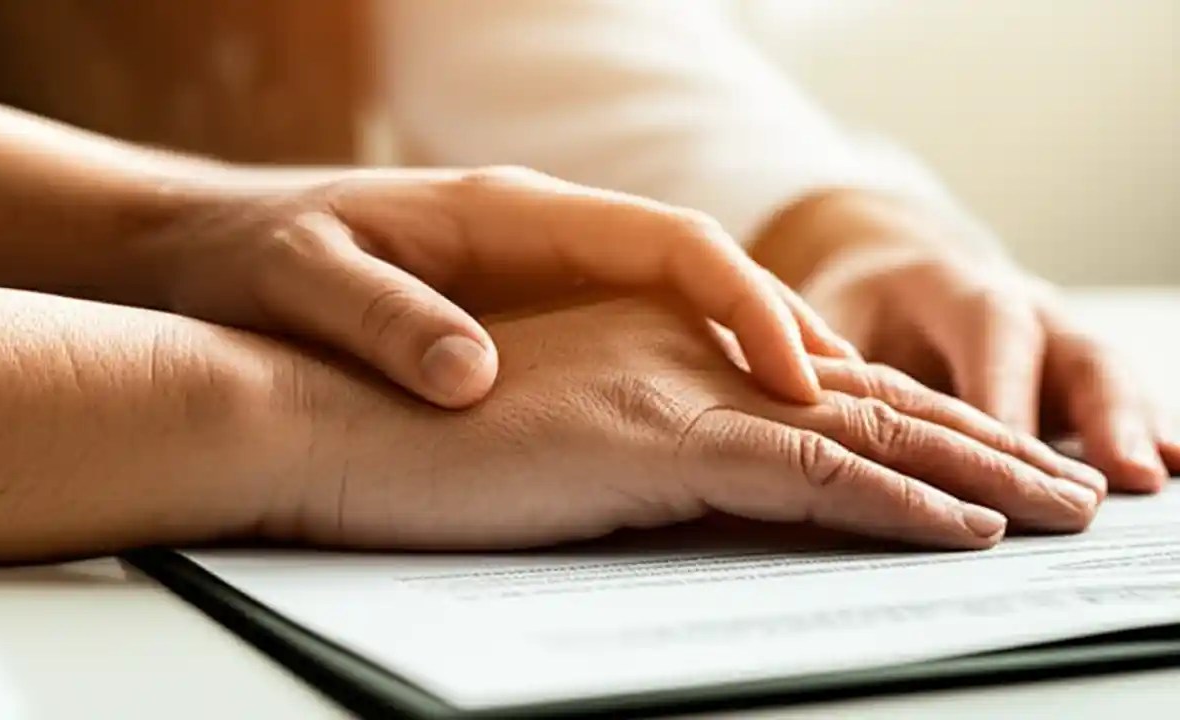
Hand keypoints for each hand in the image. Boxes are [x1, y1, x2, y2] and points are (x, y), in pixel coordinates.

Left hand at [139, 166, 854, 408]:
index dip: (745, 308)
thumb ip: (390, 324)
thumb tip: (473, 377)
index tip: (792, 380)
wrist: (209, 246)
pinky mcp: (521, 310)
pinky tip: (721, 425)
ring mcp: (537, 270)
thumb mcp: (308, 284)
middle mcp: (542, 232)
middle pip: (699, 271)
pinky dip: (694, 374)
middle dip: (781, 333)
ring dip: (752, 357)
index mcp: (511, 213)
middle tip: (860, 409)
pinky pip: (635, 336)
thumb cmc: (255, 257)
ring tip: (827, 422)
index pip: (669, 244)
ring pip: (678, 306)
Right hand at [260, 298, 1103, 550]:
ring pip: (863, 431)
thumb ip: (629, 446)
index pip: (819, 390)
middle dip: (981, 442)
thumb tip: (700, 487)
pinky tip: (965, 528)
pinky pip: (807, 474)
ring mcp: (671, 393)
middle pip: (868, 400)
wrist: (315, 415)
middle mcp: (682, 353)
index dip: (916, 424)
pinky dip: (896, 500)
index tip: (988, 462)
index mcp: (658, 344)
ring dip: (975, 471)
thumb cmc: (406, 440)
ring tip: (1062, 508)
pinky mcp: (649, 441)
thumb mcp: (541, 435)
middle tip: (1068, 485)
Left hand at [787, 197, 1179, 491]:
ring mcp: (1056, 340)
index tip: (1008, 447)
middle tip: (1122, 475)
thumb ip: (825, 357)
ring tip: (1153, 479)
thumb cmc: (852, 308)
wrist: (892, 276)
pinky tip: (1169, 470)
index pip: (987, 329)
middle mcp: (1020, 308)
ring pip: (1106, 376)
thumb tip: (804, 405)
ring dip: (1134, 428)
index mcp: (952, 286)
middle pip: (1071, 351)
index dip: (1002, 388)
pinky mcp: (1070, 377)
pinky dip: (1143, 431)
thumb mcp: (828, 318)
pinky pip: (1113, 404)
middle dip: (1100, 414)